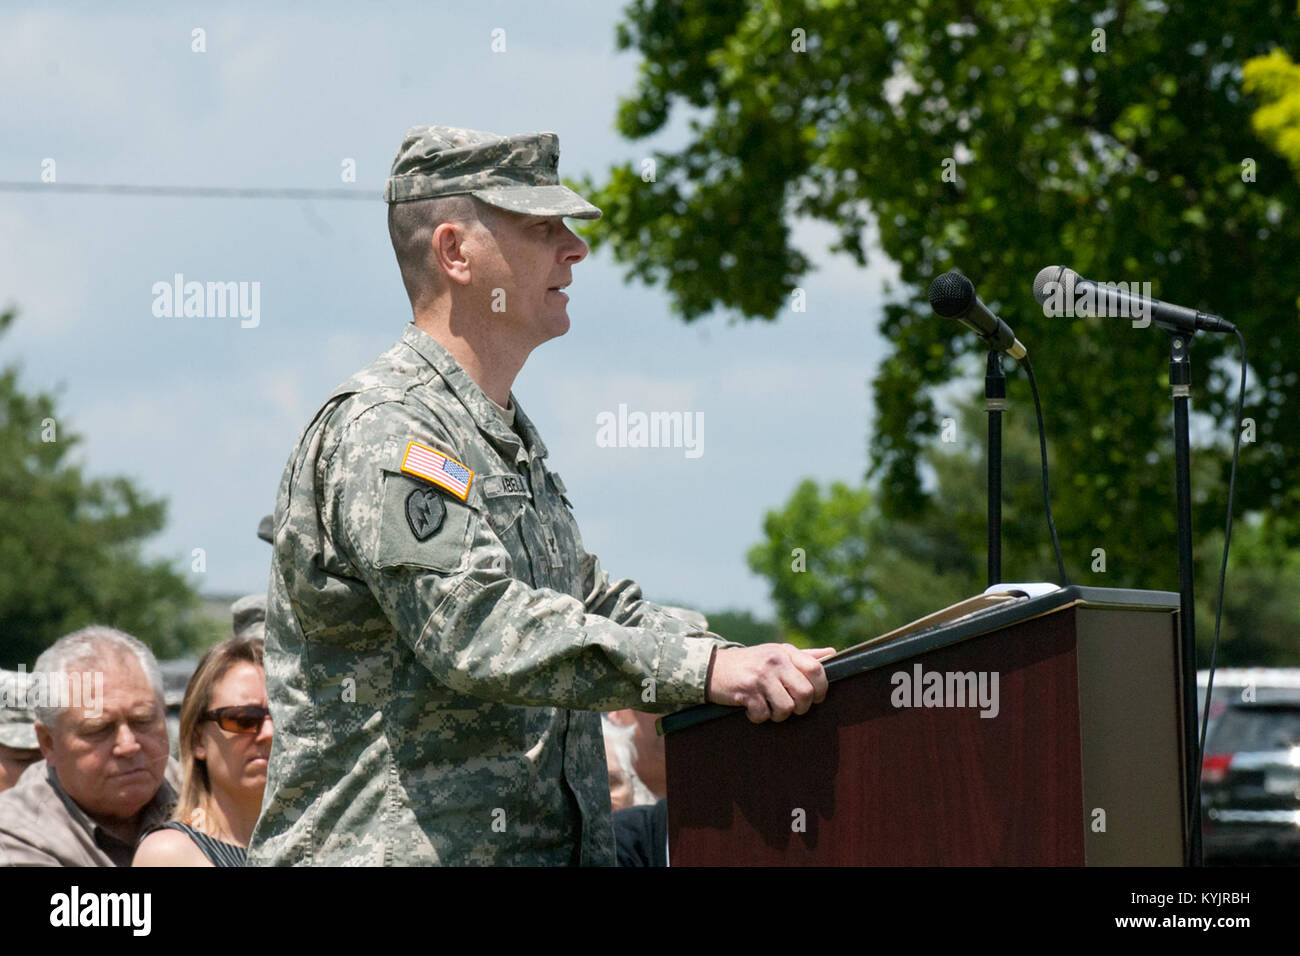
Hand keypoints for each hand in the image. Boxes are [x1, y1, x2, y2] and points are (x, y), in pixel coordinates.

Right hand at [707, 644, 833, 722]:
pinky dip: (758, 717)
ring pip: (786, 708)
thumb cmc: (750, 663)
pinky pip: (763, 714)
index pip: (817, 669)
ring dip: (778, 715)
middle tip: (790, 707)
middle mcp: (774, 660)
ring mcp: (760, 675)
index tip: (815, 697)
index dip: (821, 688)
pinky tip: (751, 708)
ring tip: (768, 707)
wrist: (712, 667)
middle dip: (800, 707)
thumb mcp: (776, 653)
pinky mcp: (746, 689)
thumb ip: (804, 656)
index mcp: (785, 651)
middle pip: (805, 693)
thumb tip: (832, 653)